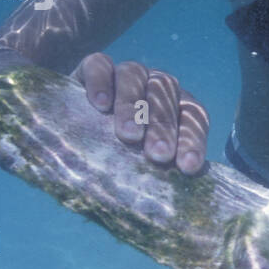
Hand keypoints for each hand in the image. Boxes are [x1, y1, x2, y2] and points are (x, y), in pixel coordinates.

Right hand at [72, 52, 209, 174]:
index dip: (192, 140)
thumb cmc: (119, 154)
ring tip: (129, 135)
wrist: (75, 126)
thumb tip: (169, 203)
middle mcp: (155, 85)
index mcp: (177, 106)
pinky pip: (99, 65)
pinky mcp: (94, 68)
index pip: (192, 116)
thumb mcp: (141, 163)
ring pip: (134, 76)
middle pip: (165, 94)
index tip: (188, 167)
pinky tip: (99, 105)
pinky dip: (100, 82)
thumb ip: (155, 174)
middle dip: (163, 126)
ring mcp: (127, 74)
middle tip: (158, 155)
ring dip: (133, 106)